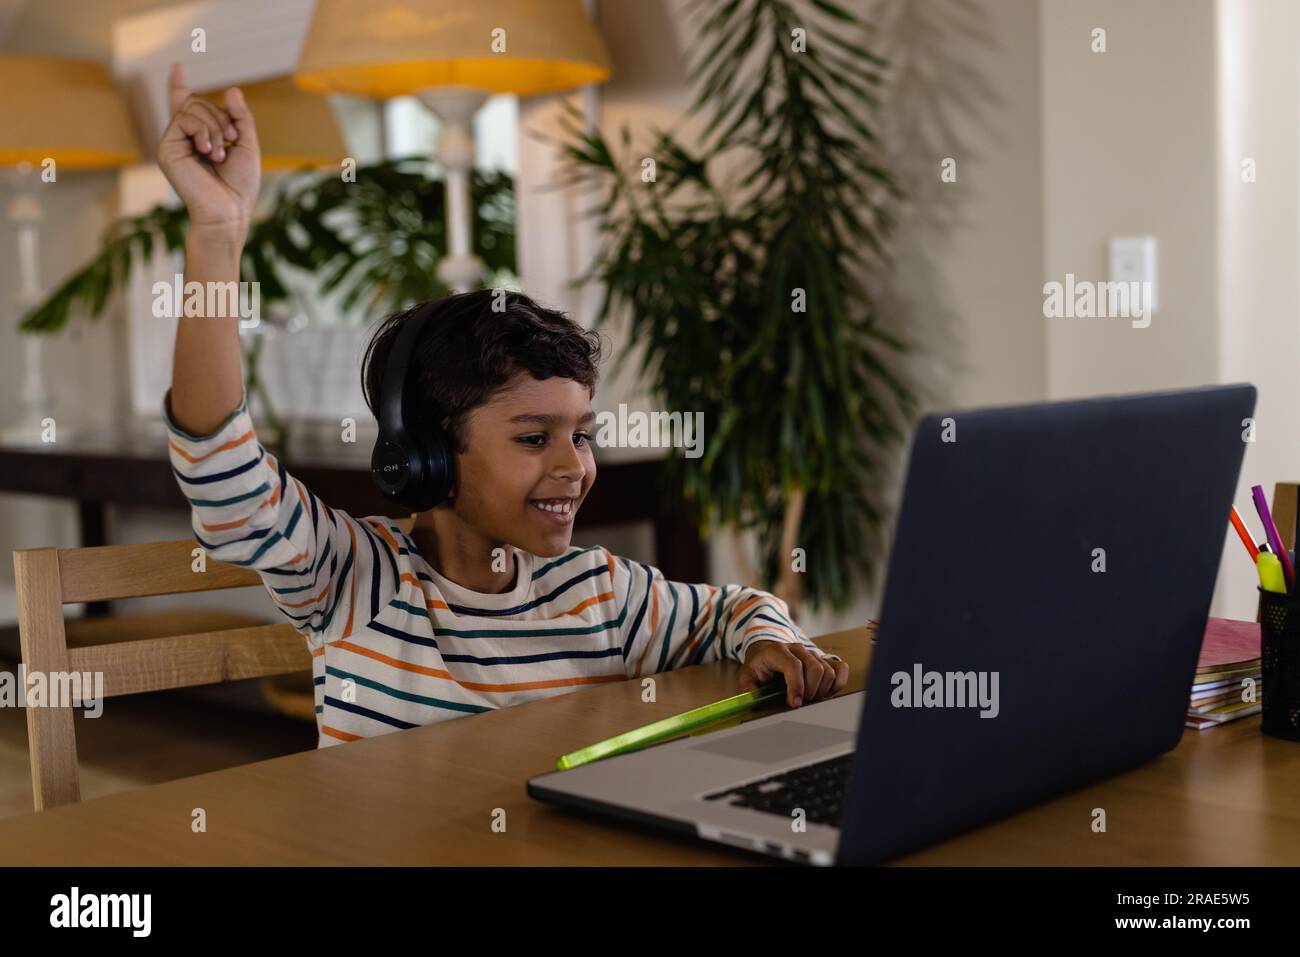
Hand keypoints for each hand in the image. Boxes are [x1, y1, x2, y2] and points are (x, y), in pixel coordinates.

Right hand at [156, 62, 260, 243]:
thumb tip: (232, 90)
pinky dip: (203, 131)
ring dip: (214, 127)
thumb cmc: (239, 186)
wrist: (228, 211)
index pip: (187, 106)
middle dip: (220, 117)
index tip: (177, 66)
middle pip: (198, 103)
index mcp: (201, 138)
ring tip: (220, 153)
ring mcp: (173, 143)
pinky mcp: (166, 149)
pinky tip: (209, 151)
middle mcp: (184, 139)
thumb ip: (240, 118)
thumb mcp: (247, 146)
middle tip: (231, 141)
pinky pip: (183, 119)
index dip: (180, 85)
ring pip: (192, 108)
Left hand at [738, 640, 848, 707]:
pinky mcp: (823, 658)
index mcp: (777, 651)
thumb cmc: (758, 665)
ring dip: (821, 690)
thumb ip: (747, 689)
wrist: (766, 650)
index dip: (797, 685)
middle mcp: (797, 649)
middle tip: (800, 702)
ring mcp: (812, 653)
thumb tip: (751, 701)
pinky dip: (836, 684)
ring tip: (808, 698)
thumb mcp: (746, 675)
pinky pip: (840, 669)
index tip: (795, 703)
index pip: (793, 665)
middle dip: (810, 692)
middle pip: (815, 669)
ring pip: (828, 671)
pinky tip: (823, 692)